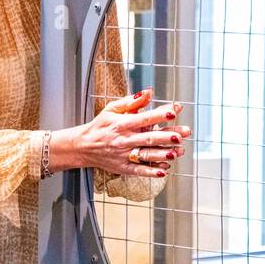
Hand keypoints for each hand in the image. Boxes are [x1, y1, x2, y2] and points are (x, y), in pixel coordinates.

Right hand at [48, 89, 191, 178]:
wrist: (82, 146)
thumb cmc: (100, 125)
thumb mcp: (112, 109)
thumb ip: (132, 101)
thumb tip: (148, 92)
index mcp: (123, 124)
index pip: (144, 119)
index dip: (159, 116)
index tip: (173, 112)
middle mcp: (124, 140)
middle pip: (149, 138)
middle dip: (166, 136)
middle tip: (182, 135)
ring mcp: (124, 155)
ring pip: (146, 155)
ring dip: (162, 154)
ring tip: (178, 152)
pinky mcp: (123, 167)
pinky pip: (139, 170)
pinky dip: (151, 171)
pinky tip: (165, 170)